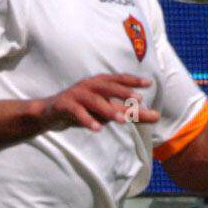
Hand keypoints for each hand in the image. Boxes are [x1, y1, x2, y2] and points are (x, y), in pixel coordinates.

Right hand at [34, 74, 159, 133]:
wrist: (50, 113)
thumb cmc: (84, 109)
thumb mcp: (108, 110)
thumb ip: (131, 112)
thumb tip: (156, 116)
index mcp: (99, 83)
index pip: (118, 79)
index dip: (133, 80)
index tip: (148, 83)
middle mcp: (89, 86)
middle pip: (108, 86)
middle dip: (123, 92)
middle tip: (139, 100)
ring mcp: (76, 95)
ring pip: (94, 100)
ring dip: (108, 109)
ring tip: (122, 120)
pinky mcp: (65, 105)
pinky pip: (77, 112)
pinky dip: (87, 120)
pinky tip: (97, 129)